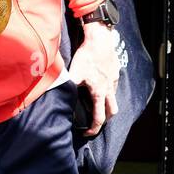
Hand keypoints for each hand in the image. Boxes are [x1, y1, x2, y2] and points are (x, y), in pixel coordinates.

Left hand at [68, 20, 119, 136]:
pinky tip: (100, 85)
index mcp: (99, 93)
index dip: (93, 129)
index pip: (99, 118)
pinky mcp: (115, 72)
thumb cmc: (87, 57)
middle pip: (112, 112)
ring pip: (114, 99)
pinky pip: (114, 86)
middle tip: (95, 121)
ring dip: (107, 105)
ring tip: (97, 104)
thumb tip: (57, 95)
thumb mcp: (75, 72)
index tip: (86, 133)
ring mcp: (114, 81)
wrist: (100, 40)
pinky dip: (108, 91)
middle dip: (105, 119)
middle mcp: (109, 89)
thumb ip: (68, 85)